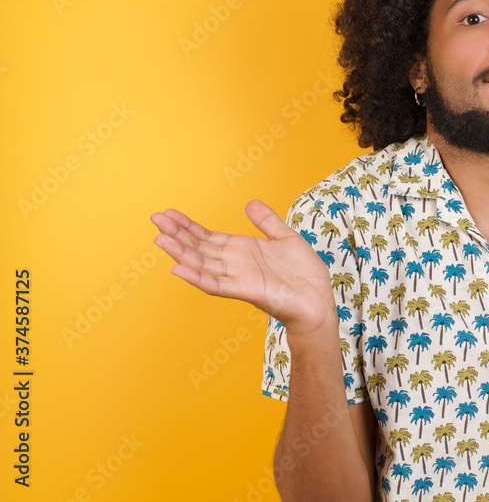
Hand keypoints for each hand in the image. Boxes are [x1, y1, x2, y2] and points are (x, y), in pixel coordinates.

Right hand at [150, 199, 335, 334]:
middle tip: (156, 219)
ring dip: (181, 252)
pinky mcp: (246, 290)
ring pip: (202, 264)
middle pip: (199, 247)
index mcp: (241, 250)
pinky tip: (179, 268)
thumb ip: (267, 222)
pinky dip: (197, 277)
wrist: (319, 300)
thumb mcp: (286, 238)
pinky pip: (216, 284)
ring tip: (160, 239)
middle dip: (177, 234)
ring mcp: (238, 277)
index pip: (207, 236)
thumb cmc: (304, 275)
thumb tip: (250, 203)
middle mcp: (234, 264)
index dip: (187, 226)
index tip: (168, 214)